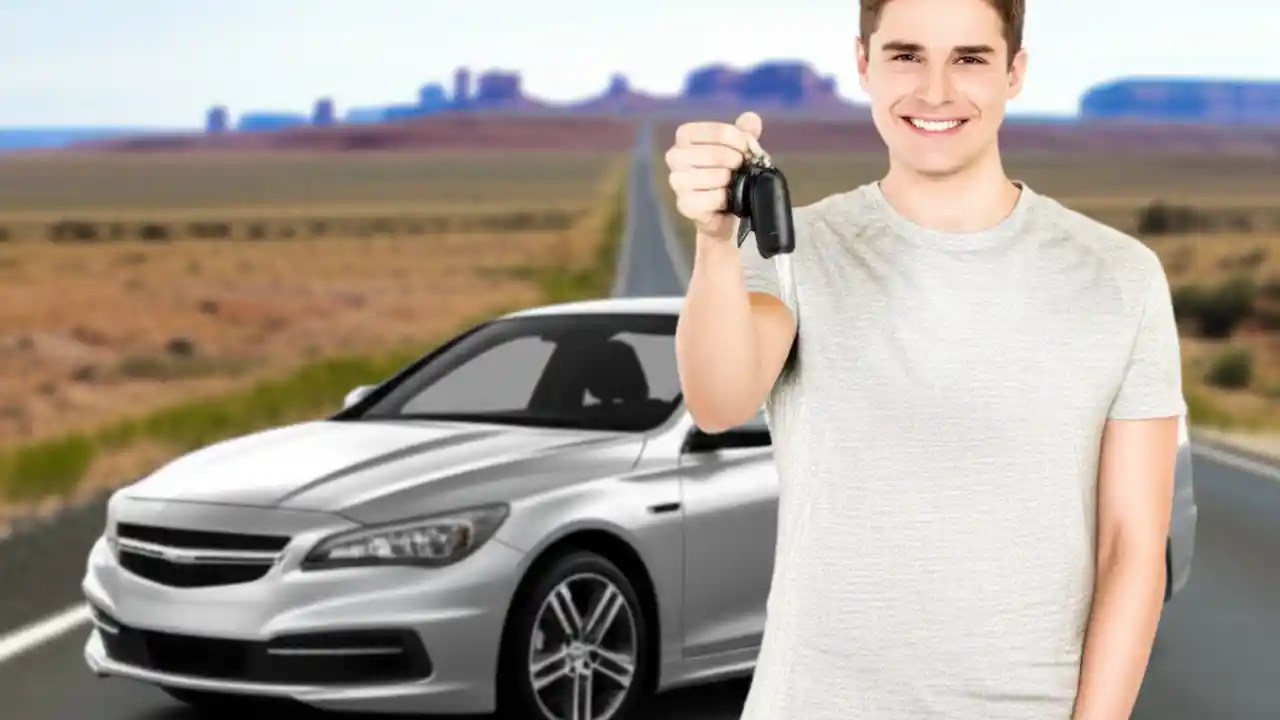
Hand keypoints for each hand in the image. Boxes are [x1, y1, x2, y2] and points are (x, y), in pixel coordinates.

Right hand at [664, 111, 762, 242]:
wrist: (724, 206)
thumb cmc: (728, 169)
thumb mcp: (739, 147)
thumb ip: (745, 131)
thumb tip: (752, 119)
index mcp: (685, 135)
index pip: (719, 132)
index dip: (740, 141)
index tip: (748, 150)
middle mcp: (675, 155)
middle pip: (715, 154)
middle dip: (736, 162)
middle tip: (743, 168)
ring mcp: (676, 181)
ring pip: (712, 176)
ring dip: (731, 180)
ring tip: (736, 182)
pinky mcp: (683, 204)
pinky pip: (709, 199)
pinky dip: (724, 198)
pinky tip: (728, 197)